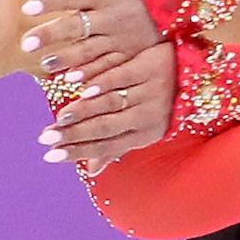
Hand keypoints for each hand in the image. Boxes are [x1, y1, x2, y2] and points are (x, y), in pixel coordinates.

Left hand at [20, 0, 161, 80]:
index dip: (51, 1)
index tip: (28, 8)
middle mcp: (112, 14)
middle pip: (77, 26)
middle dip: (52, 35)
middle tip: (27, 43)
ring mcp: (122, 36)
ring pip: (90, 50)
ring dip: (66, 59)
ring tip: (44, 65)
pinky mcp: (131, 52)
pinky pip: (109, 66)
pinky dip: (92, 75)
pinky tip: (74, 82)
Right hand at [39, 41, 176, 174]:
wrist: (193, 67)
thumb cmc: (163, 103)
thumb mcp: (144, 127)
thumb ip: (116, 147)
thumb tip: (91, 172)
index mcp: (146, 134)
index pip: (106, 146)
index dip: (78, 152)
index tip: (50, 155)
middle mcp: (149, 116)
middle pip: (106, 127)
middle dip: (74, 134)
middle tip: (46, 137)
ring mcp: (150, 91)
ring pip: (111, 104)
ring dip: (84, 111)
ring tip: (60, 116)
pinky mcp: (150, 67)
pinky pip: (123, 76)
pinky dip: (103, 83)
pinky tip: (83, 87)